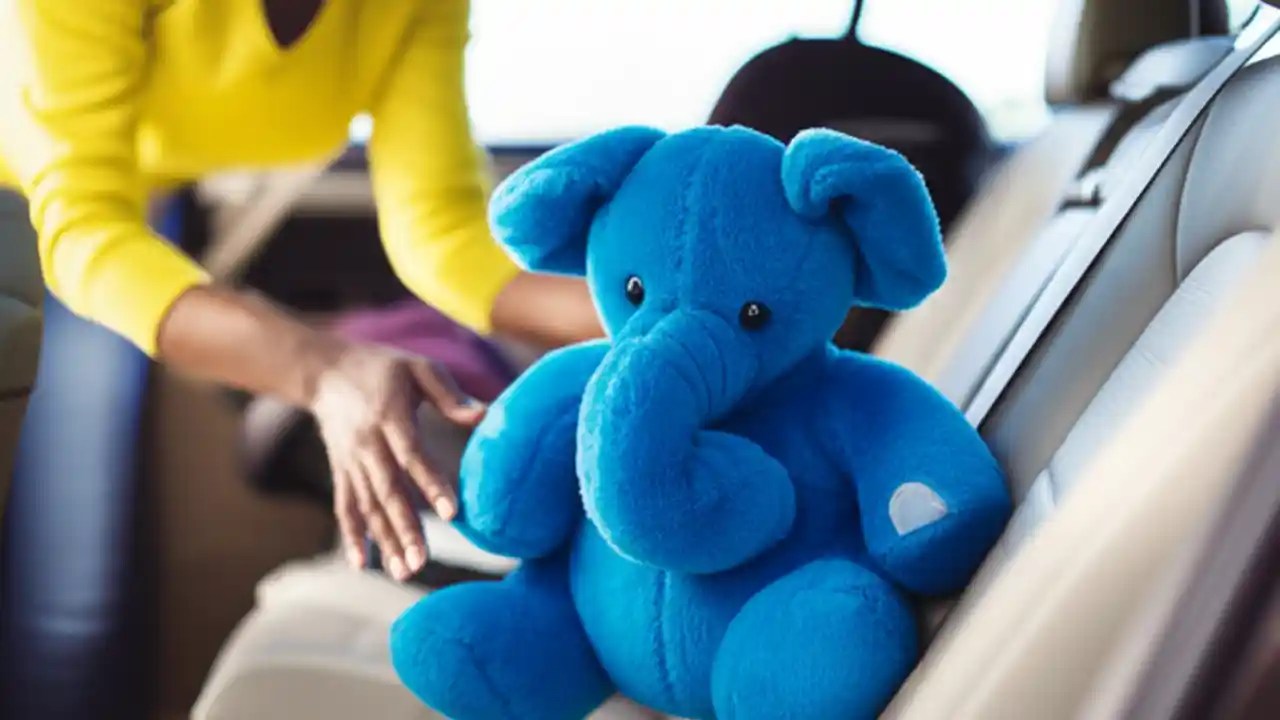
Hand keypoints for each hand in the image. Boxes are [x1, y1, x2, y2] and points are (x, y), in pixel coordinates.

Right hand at [308, 340, 484, 579]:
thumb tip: (485, 416)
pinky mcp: (340, 471)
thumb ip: (450, 394)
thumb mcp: (418, 367)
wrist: (324, 371)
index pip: (412, 455)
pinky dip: (352, 535)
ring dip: (385, 540)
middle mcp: (367, 444)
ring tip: (405, 573)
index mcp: (390, 416)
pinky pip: (346, 507)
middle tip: (422, 563)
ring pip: (368, 506)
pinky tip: (363, 564)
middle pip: (387, 491)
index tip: (451, 513)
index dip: (431, 484)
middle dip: (405, 529)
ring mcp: (350, 461)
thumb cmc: (382, 366)